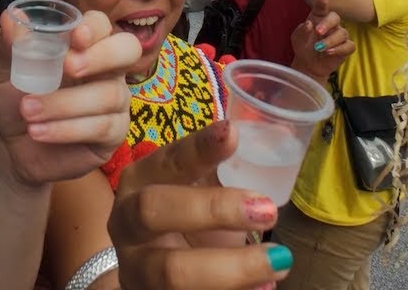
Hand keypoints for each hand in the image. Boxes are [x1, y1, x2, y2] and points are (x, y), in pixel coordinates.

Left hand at [0, 10, 136, 188]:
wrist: (12, 148)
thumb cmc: (14, 102)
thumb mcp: (6, 74)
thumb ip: (9, 46)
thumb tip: (9, 18)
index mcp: (83, 46)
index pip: (102, 24)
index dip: (94, 27)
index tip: (75, 36)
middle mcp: (107, 69)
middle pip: (128, 50)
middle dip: (102, 56)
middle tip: (70, 67)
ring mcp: (115, 101)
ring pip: (108, 95)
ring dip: (64, 103)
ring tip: (28, 111)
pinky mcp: (114, 133)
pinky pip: (102, 127)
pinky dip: (66, 129)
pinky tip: (38, 131)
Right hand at [109, 121, 292, 289]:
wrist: (150, 272)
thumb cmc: (183, 219)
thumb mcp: (193, 188)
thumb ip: (217, 167)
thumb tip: (265, 135)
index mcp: (140, 182)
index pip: (166, 160)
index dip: (198, 148)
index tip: (233, 133)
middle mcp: (128, 223)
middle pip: (154, 211)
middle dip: (212, 209)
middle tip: (268, 210)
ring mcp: (136, 268)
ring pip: (172, 272)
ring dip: (232, 268)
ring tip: (279, 260)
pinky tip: (263, 288)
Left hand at [290, 0, 353, 82]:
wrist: (308, 64)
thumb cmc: (303, 46)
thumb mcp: (298, 39)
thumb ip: (302, 31)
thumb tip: (308, 24)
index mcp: (318, 18)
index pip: (321, 8)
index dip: (322, 3)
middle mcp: (331, 25)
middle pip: (335, 18)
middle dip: (327, 24)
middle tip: (317, 31)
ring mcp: (339, 35)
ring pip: (342, 33)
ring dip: (330, 40)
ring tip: (319, 48)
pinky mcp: (346, 47)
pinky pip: (349, 46)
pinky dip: (339, 49)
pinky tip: (329, 52)